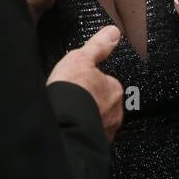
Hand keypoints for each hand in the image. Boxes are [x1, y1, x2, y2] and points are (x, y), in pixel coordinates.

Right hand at [47, 25, 124, 141]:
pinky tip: (69, 131)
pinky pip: (91, 138)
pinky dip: (82, 135)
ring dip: (88, 120)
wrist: (62, 123)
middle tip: (74, 101)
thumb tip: (114, 32)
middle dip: (93, 104)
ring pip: (99, 123)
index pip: (107, 84)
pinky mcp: (96, 147)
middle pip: (105, 105)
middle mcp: (116, 112)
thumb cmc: (72, 89)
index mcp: (115, 90)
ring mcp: (107, 131)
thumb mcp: (81, 58)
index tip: (79, 84)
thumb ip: (98, 46)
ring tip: (69, 117)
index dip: (92, 83)